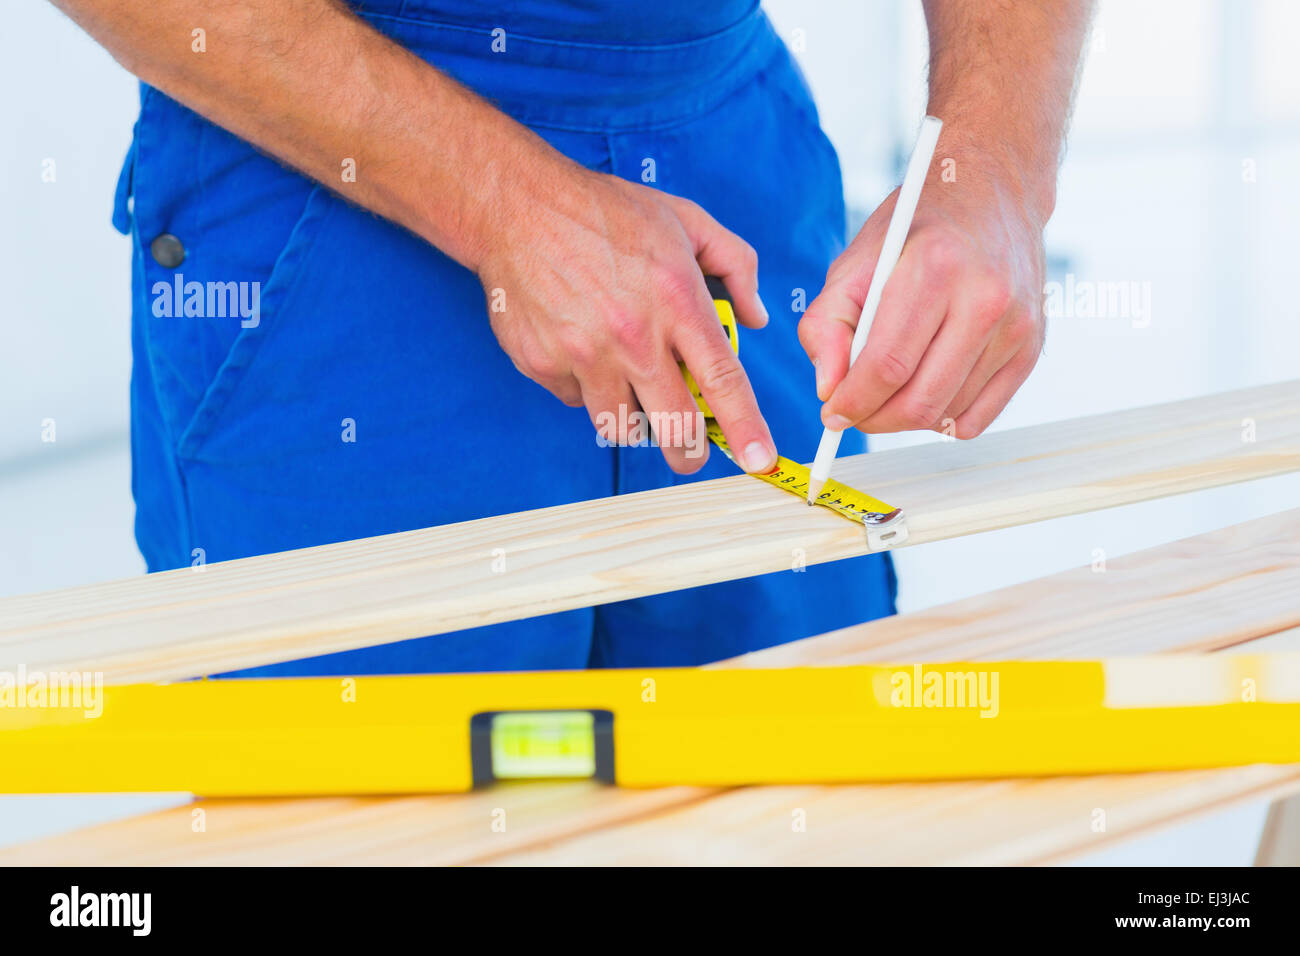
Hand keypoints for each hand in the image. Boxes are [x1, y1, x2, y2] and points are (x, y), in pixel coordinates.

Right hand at [477, 164, 775, 473]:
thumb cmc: (605, 211)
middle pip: (674, 426)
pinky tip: (585, 352)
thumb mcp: (686, 219)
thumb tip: (754, 317)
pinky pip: (576, 400)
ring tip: (633, 390)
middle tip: (691, 455)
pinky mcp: (544, 364)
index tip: (758, 459)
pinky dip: (587, 388)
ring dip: (635, 420)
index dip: (745, 427)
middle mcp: (633, 336)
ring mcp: (585, 355)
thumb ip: (735, 265)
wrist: (519, 207)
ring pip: (621, 425)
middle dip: (690, 455)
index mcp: (677, 300)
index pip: (722, 380)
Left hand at [798, 173, 1045, 439]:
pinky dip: (940, 419)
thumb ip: (826, 324)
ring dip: (904, 418)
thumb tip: (828, 390)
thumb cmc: (915, 229)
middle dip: (873, 419)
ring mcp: (1016, 327)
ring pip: (945, 415)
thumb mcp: (855, 262)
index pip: (886, 366)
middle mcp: (986, 299)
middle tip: (852, 411)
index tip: (830, 410)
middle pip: (919, 401)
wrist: (992, 192)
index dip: (851, 402)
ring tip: (886, 390)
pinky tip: (924, 388)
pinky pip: (976, 419)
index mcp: (935, 269)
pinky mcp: (1031, 349)